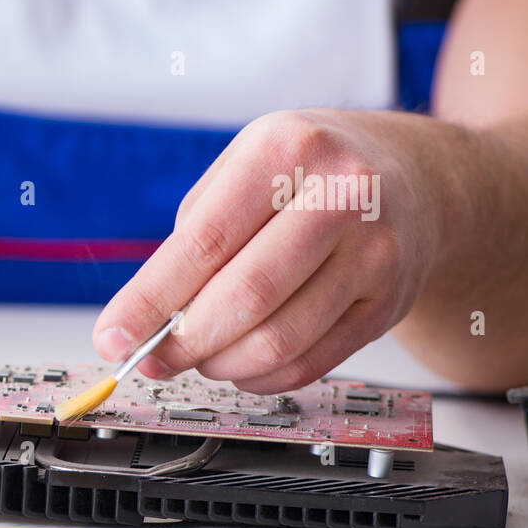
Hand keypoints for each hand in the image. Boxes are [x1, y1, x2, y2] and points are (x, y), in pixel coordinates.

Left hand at [92, 109, 453, 392]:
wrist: (415, 177)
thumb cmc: (306, 173)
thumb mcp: (243, 168)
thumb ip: (192, 237)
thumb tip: (143, 318)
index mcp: (287, 150)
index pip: (204, 243)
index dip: (150, 300)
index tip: (113, 336)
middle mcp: (341, 197)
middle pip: (244, 299)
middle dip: (182, 343)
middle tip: (151, 357)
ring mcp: (375, 253)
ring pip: (276, 342)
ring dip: (219, 364)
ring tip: (198, 355)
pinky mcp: (388, 304)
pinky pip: (308, 364)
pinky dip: (259, 377)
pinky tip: (239, 363)